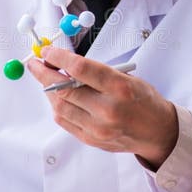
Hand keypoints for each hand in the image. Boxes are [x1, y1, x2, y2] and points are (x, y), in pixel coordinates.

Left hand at [28, 46, 178, 169]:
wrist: (157, 131)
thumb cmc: (143, 100)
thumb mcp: (126, 77)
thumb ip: (96, 72)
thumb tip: (63, 63)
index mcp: (119, 88)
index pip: (80, 69)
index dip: (58, 58)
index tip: (46, 52)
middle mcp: (107, 110)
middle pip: (63, 89)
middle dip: (44, 73)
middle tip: (35, 63)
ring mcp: (98, 128)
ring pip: (59, 106)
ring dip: (48, 90)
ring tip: (46, 79)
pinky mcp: (91, 140)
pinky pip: (64, 121)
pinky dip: (57, 106)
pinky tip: (57, 97)